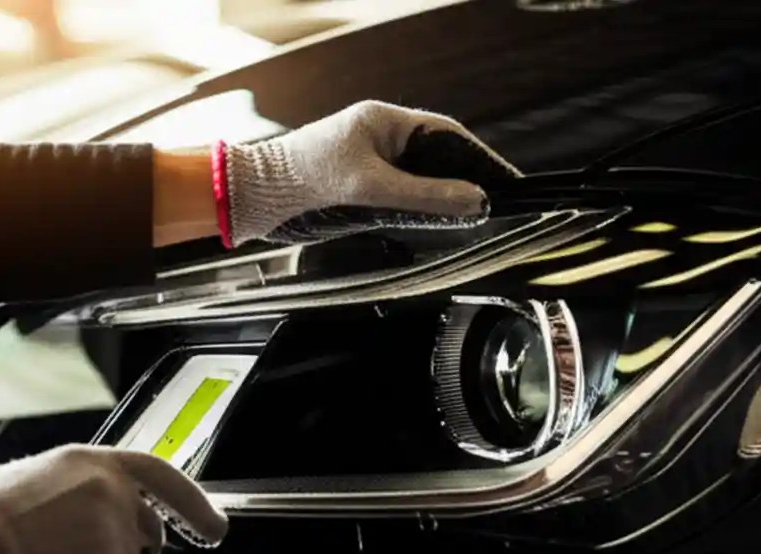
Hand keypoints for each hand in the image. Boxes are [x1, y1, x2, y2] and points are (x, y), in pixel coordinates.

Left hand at [213, 99, 520, 246]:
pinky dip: (422, 211)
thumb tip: (473, 201)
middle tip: (498, 205)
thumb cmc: (300, 179)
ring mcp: (370, 165)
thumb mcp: (369, 187)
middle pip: (438, 159)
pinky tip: (438, 224)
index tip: (507, 180)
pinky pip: (402, 199)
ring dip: (445, 199)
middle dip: (467, 181)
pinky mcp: (358, 191)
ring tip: (475, 218)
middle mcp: (380, 139)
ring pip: (422, 182)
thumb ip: (423, 196)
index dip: (480, 158)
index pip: (447, 135)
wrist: (253, 197)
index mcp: (384, 122)